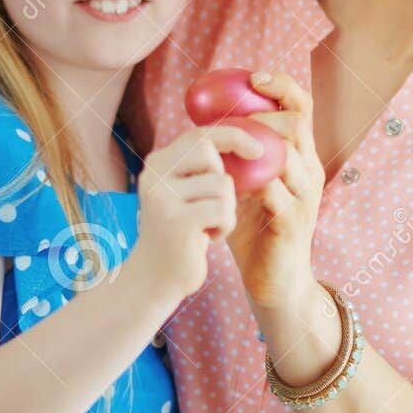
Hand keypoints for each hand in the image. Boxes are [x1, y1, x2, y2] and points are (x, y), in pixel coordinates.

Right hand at [131, 124, 260, 303]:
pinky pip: (223, 209)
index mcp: (157, 163)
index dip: (233, 136)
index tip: (258, 149)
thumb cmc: (182, 231)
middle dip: (227, 177)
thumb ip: (203, 166)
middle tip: (219, 203)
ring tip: (209, 225)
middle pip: (209, 152)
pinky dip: (225, 225)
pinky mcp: (177, 221)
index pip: (200, 133)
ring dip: (227, 208)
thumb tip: (251, 138)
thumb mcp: (186, 191)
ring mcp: (163, 198)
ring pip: (222, 184)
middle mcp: (154, 175)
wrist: (156, 278)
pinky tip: (209, 237)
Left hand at [225, 70, 324, 309]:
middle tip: (235, 116)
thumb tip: (206, 120)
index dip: (282, 85)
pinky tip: (229, 184)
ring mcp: (305, 198)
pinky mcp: (292, 224)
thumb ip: (236, 155)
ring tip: (227, 148)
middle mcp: (309, 171)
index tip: (254, 76)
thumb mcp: (245, 183)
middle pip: (299, 123)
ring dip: (255, 146)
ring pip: (289, 155)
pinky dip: (251, 184)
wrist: (274, 282)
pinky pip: (276, 194)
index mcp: (300, 157)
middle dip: (264, 112)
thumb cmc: (254, 230)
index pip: (302, 107)